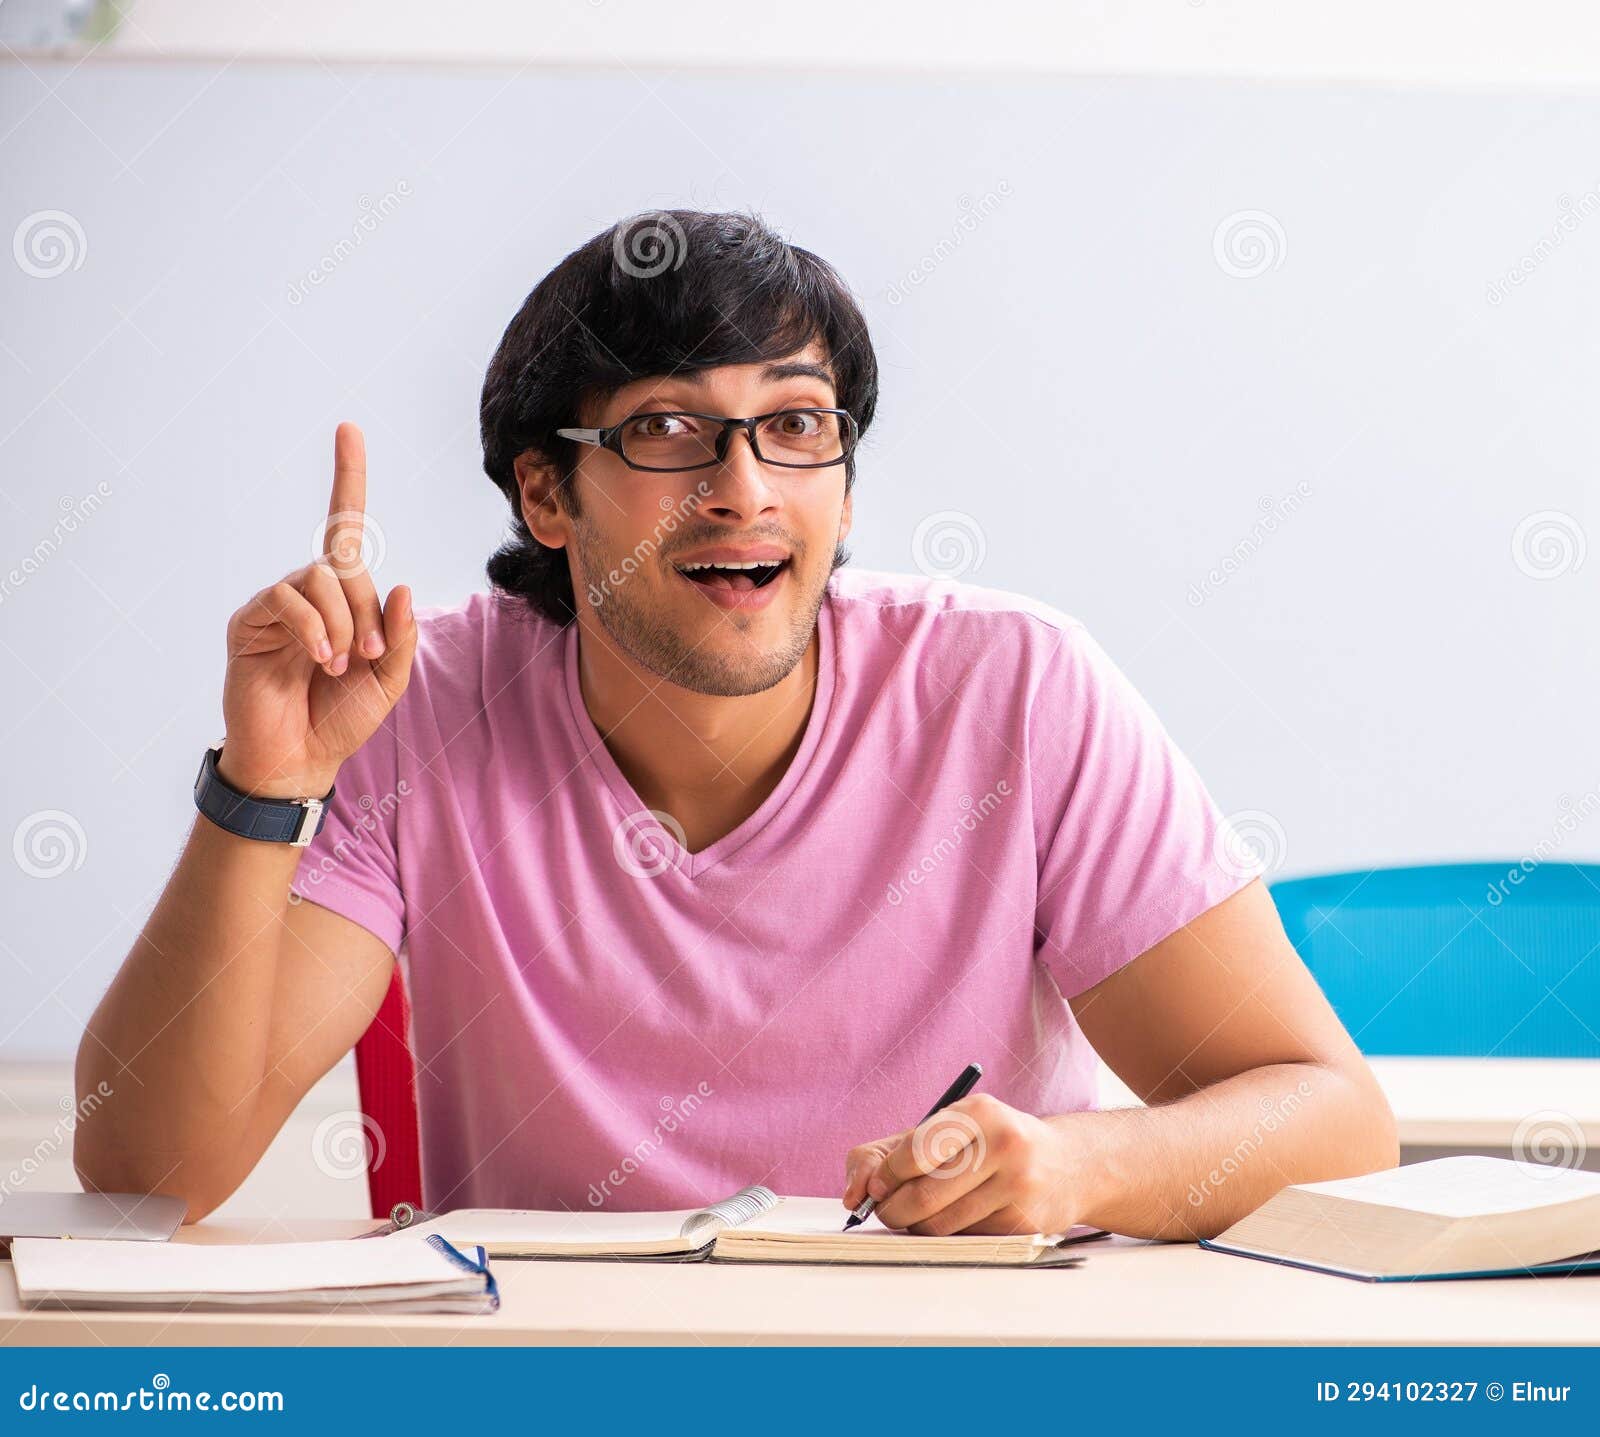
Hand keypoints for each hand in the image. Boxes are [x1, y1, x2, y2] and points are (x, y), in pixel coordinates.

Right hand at [218, 423, 416, 798]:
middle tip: (367, 655)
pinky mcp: (249, 621)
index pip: (346, 529)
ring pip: (318, 578)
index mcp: (345, 598)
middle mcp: (310, 592)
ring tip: (339, 664)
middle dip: (366, 608)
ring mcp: (278, 605)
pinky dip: (311, 626)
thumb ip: (400, 636)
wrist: (299, 759)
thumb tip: (401, 585)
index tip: (348, 429)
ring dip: (341, 621)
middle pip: (344, 564)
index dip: (348, 477)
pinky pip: (285, 599)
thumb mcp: (389, 680)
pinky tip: (318, 658)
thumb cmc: (342, 718)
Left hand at [841, 1094, 1086, 1235]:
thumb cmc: (991, 1145)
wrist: (1068, 1165)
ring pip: (941, 1225)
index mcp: (978, 1112)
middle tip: (886, 1210)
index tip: (874, 1188)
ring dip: (917, 1227)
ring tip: (918, 1214)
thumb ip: (890, 1151)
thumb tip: (855, 1192)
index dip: (883, 1178)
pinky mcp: (1025, 1222)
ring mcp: (1018, 1185)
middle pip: (924, 1195)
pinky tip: (957, 1218)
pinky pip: (965, 1239)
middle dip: (892, 1210)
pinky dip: (948, 1235)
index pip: (914, 1153)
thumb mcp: (947, 1129)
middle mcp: (1003, 1144)